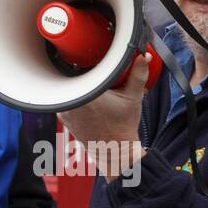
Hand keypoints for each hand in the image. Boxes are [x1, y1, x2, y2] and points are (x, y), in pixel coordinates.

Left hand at [56, 55, 148, 183]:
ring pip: (67, 87)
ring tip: (92, 82)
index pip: (77, 66)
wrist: (114, 152)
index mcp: (85, 95)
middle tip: (94, 66)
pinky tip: (88, 96)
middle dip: (83, 70)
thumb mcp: (133, 98)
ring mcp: (64, 111)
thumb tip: (144, 56)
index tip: (91, 54)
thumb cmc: (123, 127)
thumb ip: (138, 74)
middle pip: (70, 76)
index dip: (83, 57)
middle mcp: (70, 103)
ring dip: (78, 83)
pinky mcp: (63, 117)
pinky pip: (67, 98)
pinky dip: (75, 95)